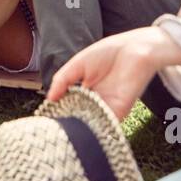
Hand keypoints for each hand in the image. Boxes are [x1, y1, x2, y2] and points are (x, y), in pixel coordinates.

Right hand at [45, 26, 180, 120]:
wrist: (135, 49)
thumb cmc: (108, 52)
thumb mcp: (77, 65)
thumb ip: (62, 81)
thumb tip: (48, 99)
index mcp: (85, 91)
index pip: (69, 106)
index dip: (58, 112)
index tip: (45, 119)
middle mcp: (96, 102)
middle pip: (78, 118)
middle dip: (66, 123)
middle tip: (51, 130)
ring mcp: (107, 108)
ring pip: (90, 125)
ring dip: (77, 128)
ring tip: (61, 132)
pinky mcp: (119, 111)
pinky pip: (103, 125)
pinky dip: (93, 128)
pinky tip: (79, 128)